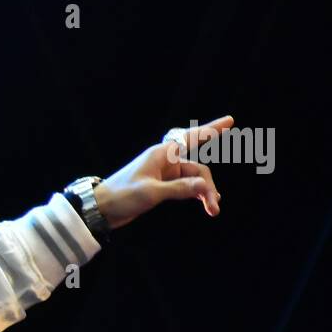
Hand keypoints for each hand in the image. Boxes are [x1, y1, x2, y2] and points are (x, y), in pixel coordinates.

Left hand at [92, 115, 229, 231]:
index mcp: (162, 155)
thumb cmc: (121, 196)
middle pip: (197, 169)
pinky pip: (186, 187)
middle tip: (214, 205)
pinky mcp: (163, 187)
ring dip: (204, 193)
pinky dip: (196, 194)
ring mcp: (165, 174)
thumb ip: (178, 189)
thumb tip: (205, 187)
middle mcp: (166, 161)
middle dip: (208, 186)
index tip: (230, 121)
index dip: (211, 129)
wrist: (101, 209)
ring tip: (212, 210)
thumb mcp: (150, 192)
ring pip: (194, 180)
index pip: (191, 137)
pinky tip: (206, 204)